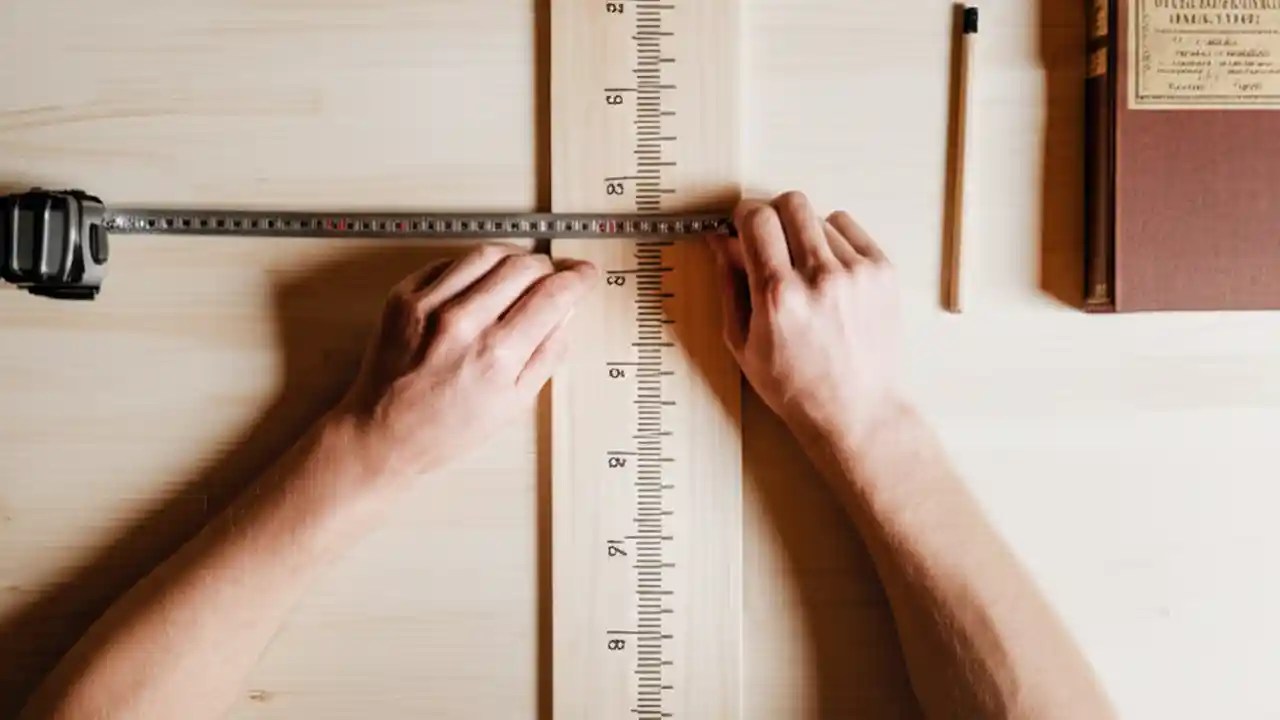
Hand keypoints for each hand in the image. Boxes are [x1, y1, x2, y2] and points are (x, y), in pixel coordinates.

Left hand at [337, 245, 597, 478]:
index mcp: (497, 355)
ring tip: (520, 274)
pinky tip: (480, 284)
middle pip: (524, 266)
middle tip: (553, 278)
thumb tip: (566, 313)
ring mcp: (430, 305)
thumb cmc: (445, 429)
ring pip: (488, 254)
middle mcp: (463, 323)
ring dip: (514, 258)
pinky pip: (451, 262)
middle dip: (549, 267)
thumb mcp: (514, 405)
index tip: (585, 274)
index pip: (553, 295)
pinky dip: (474, 267)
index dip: (578, 279)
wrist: (383, 433)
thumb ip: (546, 354)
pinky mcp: (404, 296)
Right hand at [710, 191, 903, 447]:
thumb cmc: (795, 386)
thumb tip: (720, 241)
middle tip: (769, 240)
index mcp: (778, 296)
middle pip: (791, 202)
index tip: (741, 225)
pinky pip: (848, 228)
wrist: (855, 410)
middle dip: (773, 214)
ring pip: (819, 216)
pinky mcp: (882, 272)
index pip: (756, 218)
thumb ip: (730, 283)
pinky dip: (833, 240)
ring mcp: (856, 272)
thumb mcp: (743, 342)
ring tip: (803, 271)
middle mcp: (819, 278)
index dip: (743, 216)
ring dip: (803, 233)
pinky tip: (828, 270)